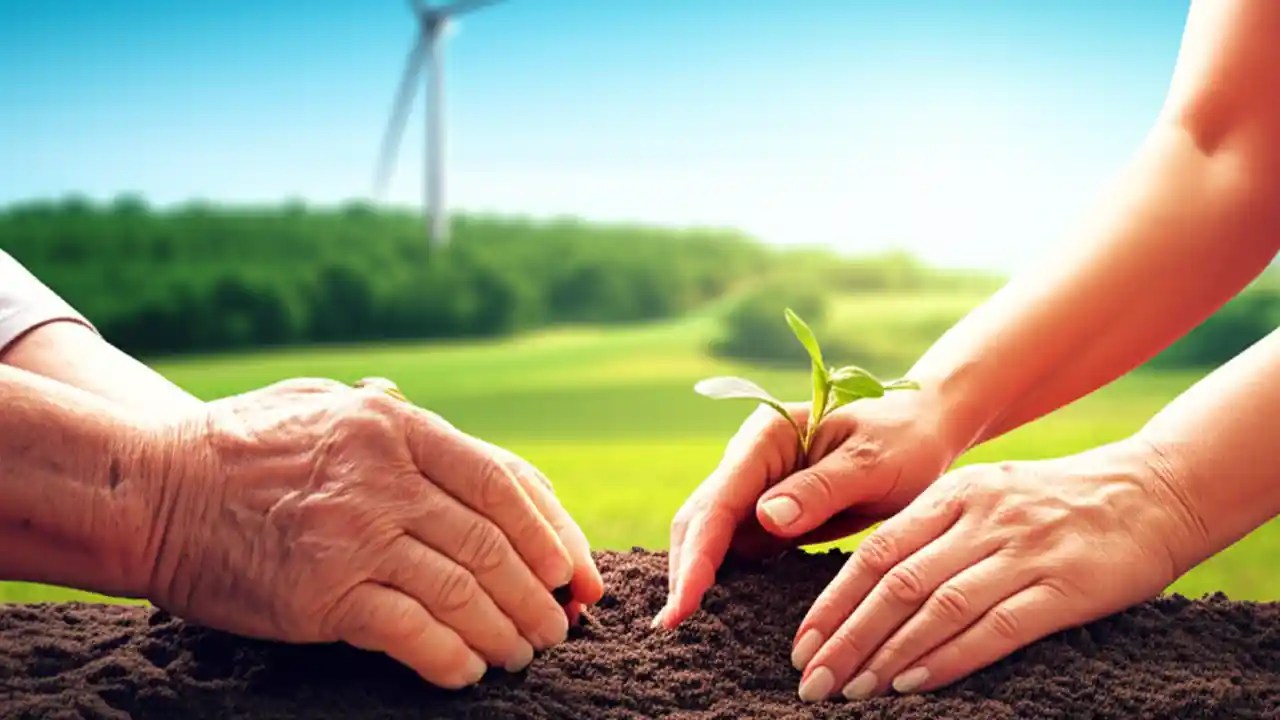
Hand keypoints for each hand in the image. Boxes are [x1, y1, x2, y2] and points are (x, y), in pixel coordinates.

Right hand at [139, 378, 600, 688]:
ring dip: (508, 632)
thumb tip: (456, 439)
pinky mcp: (323, 597)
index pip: (504, 481)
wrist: (149, 490)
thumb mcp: (325, 403)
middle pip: (495, 545)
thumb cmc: (241, 447)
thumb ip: (394, 418)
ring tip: (524, 653)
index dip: (553, 532)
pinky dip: (452, 658)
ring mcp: (355, 538)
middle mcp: (385, 478)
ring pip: (466, 594)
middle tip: (559, 627)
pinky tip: (466, 670)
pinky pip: (415, 634)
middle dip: (541, 594)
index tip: (576, 571)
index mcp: (396, 426)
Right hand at [658, 388, 960, 628]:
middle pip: (701, 517)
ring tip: (683, 623)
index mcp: (768, 437)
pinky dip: (722, 572)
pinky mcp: (769, 507)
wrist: (922, 429)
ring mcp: (756, 483)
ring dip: (696, 573)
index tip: (683, 605)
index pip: (719, 502)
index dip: (698, 556)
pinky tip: (716, 606)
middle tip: (672, 627)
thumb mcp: (872, 463)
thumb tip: (766, 519)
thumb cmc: (904, 440)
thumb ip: (821, 489)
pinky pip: (737, 542)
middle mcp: (750, 457)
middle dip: (685, 570)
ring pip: (711, 532)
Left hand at [790, 439, 1202, 701]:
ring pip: (937, 607)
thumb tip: (868, 586)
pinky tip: (914, 685)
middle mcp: (980, 518)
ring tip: (852, 693)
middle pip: (895, 583)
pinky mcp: (1065, 586)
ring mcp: (1022, 551)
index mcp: (952, 494)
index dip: (832, 603)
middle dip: (847, 638)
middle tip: (812, 683)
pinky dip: (949, 658)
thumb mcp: (984, 495)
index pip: (874, 552)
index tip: (801, 645)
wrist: (1151, 492)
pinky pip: (996, 627)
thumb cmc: (1054, 503)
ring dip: (888, 655)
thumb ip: (931, 531)